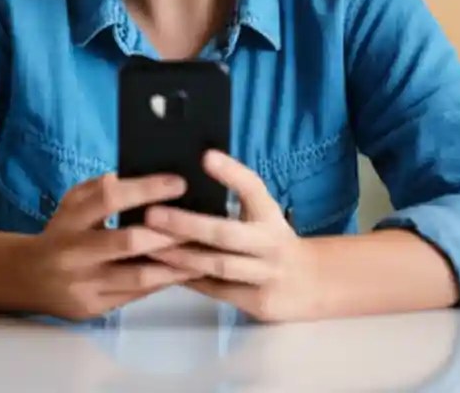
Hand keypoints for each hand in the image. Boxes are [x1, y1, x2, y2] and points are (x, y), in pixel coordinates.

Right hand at [16, 171, 202, 320]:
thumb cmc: (60, 236)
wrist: (27, 279)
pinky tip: (185, 272)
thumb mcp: (69, 206)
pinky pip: (137, 294)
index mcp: (69, 220)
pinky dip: (163, 282)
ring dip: (176, 264)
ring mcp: (84, 283)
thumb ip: (95, 190)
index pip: (108, 199)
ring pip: (139, 275)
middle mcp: (74, 253)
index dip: (146, 189)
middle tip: (201, 222)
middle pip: (128, 241)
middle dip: (168, 232)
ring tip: (204, 252)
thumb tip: (125, 176)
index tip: (179, 183)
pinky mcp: (94, 307)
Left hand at [143, 150, 322, 322]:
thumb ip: (234, 195)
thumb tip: (193, 167)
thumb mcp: (261, 214)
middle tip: (152, 213)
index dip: (231, 173)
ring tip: (146, 245)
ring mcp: (266, 274)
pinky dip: (187, 280)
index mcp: (269, 215)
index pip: (254, 189)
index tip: (205, 157)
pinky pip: (216, 290)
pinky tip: (158, 270)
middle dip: (187, 224)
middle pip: (227, 232)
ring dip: (180, 256)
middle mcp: (270, 243)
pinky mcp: (259, 302)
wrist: (313, 283)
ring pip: (218, 265)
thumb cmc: (271, 240)